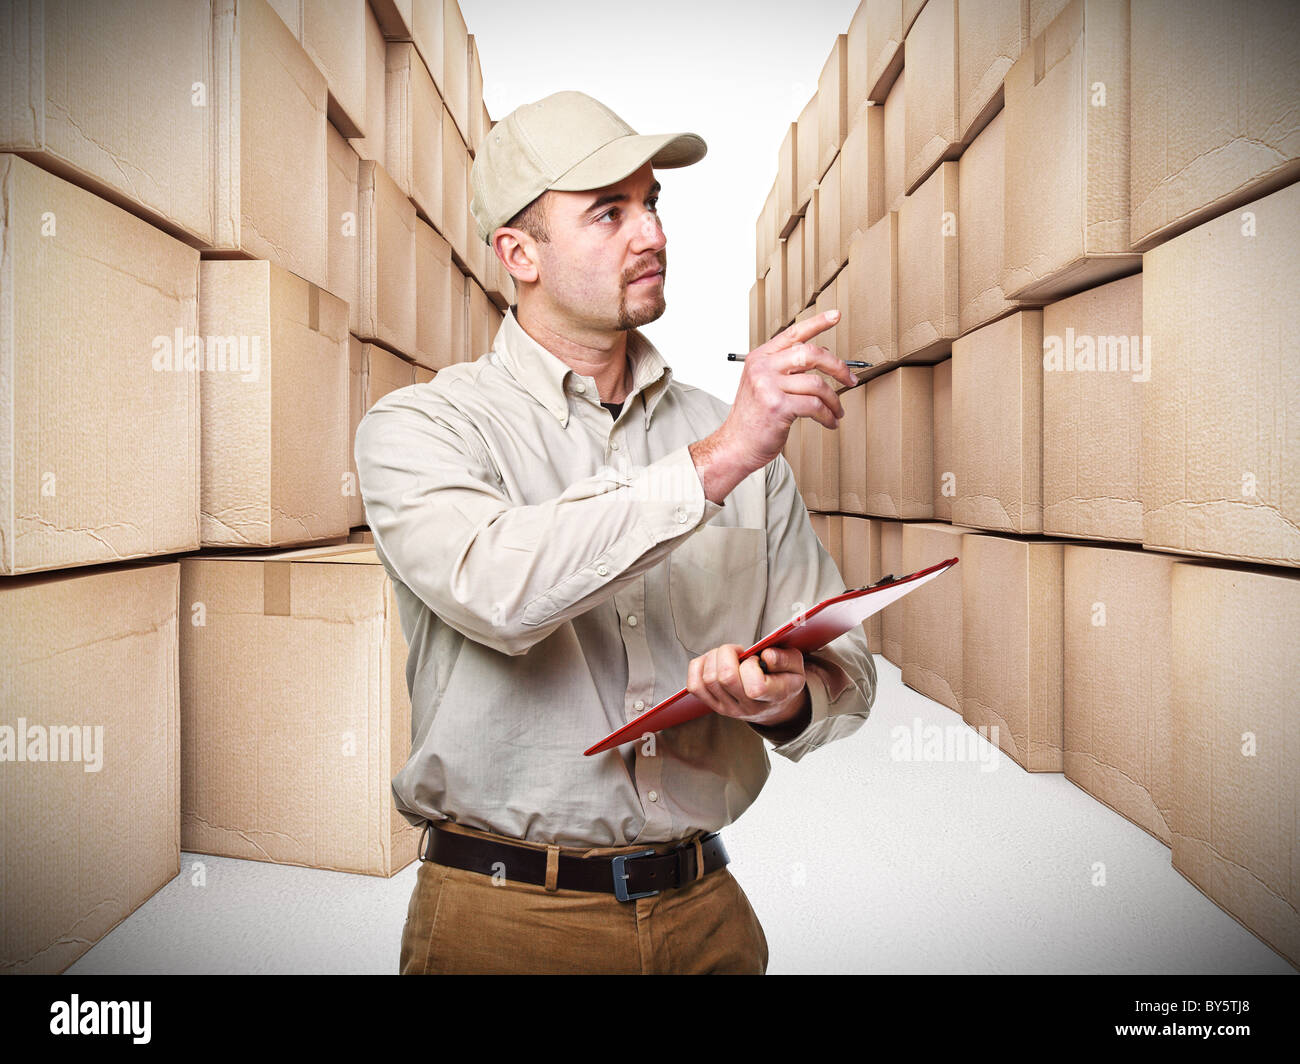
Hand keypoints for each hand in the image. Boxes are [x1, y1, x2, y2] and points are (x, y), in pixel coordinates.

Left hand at [687, 644, 808, 728]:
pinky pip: (694, 686)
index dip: (751, 666)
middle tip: (738, 651)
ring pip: (708, 678)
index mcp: (774, 697)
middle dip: (727, 653)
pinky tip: (713, 662)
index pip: (755, 688)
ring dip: (714, 657)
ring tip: (727, 655)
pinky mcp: (714, 705)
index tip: (756, 659)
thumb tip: (767, 655)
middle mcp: (749, 707)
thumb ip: (786, 659)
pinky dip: (699, 667)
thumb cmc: (783, 680)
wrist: (774, 705)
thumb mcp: (796, 667)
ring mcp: (729, 708)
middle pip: (725, 678)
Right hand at [689, 311, 855, 502]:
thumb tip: (822, 361)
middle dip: (837, 367)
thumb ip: (784, 369)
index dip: (817, 323)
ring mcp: (768, 386)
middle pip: (810, 354)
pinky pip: (815, 405)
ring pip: (817, 384)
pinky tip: (829, 421)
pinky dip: (828, 415)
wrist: (735, 445)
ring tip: (837, 411)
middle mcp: (762, 368)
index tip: (835, 316)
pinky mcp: (777, 407)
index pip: (793, 333)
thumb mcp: (762, 385)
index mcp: (760, 358)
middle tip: (850, 380)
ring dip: (834, 400)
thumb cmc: (752, 419)